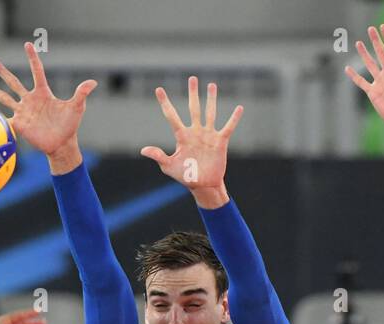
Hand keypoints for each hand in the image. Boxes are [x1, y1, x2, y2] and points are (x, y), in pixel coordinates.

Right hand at [0, 42, 96, 166]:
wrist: (61, 145)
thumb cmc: (69, 126)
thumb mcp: (76, 108)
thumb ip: (81, 94)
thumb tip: (93, 82)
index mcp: (43, 93)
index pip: (36, 71)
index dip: (32, 58)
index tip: (27, 44)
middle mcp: (30, 100)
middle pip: (13, 82)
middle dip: (2, 71)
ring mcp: (23, 111)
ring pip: (4, 97)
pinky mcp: (19, 124)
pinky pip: (5, 117)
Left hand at [140, 76, 240, 207]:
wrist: (203, 185)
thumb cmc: (185, 176)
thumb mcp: (169, 167)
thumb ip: (159, 156)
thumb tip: (143, 150)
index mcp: (182, 136)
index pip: (172, 116)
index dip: (165, 103)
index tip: (158, 89)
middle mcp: (195, 132)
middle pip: (193, 108)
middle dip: (193, 94)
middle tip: (192, 78)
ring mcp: (208, 135)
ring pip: (210, 113)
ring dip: (211, 99)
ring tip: (212, 85)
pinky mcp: (220, 141)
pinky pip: (228, 127)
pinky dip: (234, 118)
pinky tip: (239, 108)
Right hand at [345, 24, 383, 134]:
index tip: (383, 27)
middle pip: (381, 53)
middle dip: (376, 41)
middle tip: (371, 28)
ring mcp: (380, 83)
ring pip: (370, 65)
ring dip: (364, 54)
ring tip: (358, 43)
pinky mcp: (373, 93)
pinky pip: (361, 82)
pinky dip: (354, 76)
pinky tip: (348, 68)